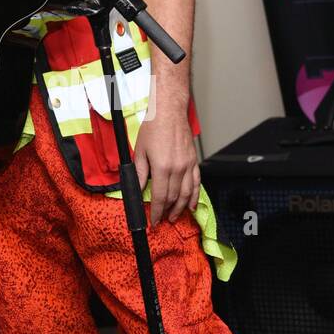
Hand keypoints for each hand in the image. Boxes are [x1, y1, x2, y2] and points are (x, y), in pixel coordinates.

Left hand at [132, 102, 199, 225]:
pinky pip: (197, 183)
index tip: (154, 221)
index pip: (160, 197)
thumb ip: (139, 174)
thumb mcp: (140, 152)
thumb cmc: (153, 127)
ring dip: (181, 208)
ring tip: (174, 216)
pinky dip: (194, 196)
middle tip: (162, 220)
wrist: (169, 112)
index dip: (157, 212)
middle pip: (173, 198)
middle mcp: (177, 168)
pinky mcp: (194, 161)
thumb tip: (137, 190)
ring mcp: (188, 165)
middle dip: (167, 211)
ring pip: (187, 194)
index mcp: (162, 167)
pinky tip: (191, 205)